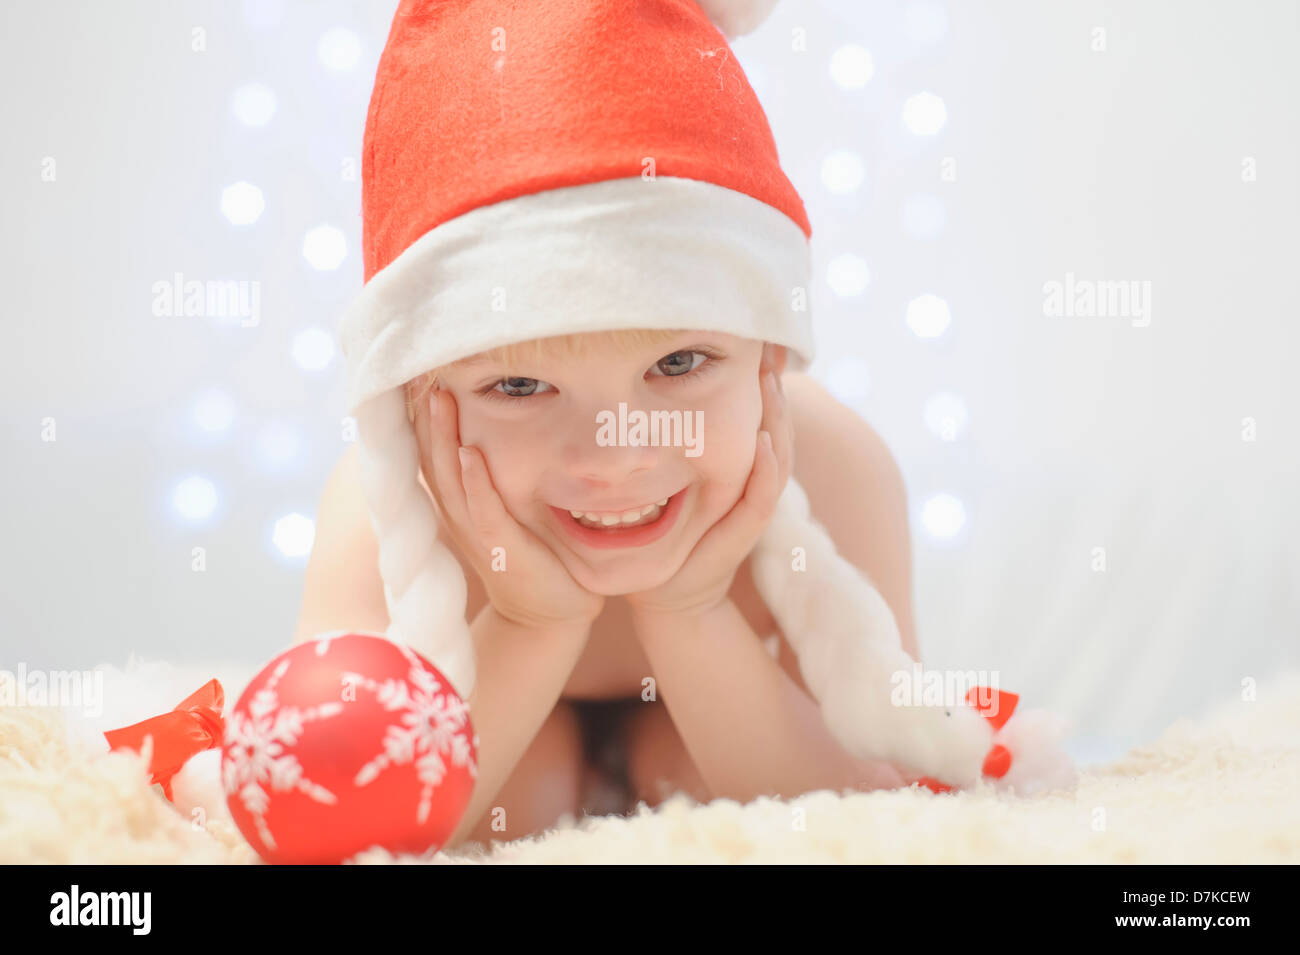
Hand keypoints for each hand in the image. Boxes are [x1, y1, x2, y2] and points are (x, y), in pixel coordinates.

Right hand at [415, 384, 604, 629]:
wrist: (552, 612)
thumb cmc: (534, 554)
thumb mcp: (507, 509)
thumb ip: (494, 476)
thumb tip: (491, 427)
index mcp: (459, 504)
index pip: (429, 453)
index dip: (419, 416)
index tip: (412, 374)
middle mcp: (460, 515)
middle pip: (430, 458)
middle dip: (423, 415)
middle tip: (416, 372)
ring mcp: (477, 533)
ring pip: (450, 478)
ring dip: (443, 437)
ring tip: (438, 398)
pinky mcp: (503, 549)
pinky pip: (484, 510)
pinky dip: (475, 482)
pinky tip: (469, 453)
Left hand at [625, 364, 793, 619]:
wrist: (661, 589)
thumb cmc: (659, 528)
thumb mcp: (662, 471)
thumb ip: (660, 433)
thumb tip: (635, 379)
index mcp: (736, 464)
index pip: (757, 410)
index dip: (764, 377)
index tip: (760, 339)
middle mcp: (749, 481)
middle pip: (775, 425)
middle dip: (776, 386)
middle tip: (773, 347)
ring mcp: (749, 508)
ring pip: (777, 455)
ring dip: (777, 418)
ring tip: (773, 380)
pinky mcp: (741, 534)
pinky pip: (761, 498)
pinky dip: (765, 469)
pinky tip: (761, 440)